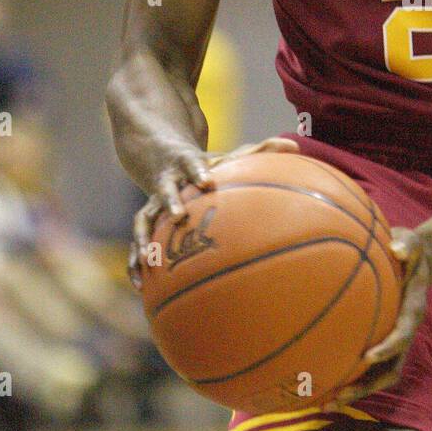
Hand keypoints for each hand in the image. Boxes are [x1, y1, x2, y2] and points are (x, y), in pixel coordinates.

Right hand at [128, 135, 297, 287]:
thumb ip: (261, 150)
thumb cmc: (204, 163)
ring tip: (146, 259)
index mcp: (187, 165)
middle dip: (170, 202)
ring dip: (143, 238)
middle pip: (164, 190)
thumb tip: (295, 144)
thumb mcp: (228, 153)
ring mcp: (153, 203)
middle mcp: (167, 183)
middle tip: (178, 216)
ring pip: (144, 219)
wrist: (161, 156)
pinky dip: (136, 263)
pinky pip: (140, 242)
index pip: (192, 165)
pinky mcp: (148, 221)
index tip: (207, 181)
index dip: (198, 171)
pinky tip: (139, 286)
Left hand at [325, 227, 431, 405]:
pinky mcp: (380, 343)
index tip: (368, 356)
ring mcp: (392, 343)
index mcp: (412, 312)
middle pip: (389, 370)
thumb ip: (408, 245)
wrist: (416, 262)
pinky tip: (320, 384)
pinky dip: (347, 379)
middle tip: (340, 394)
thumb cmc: (408, 251)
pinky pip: (365, 369)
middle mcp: (404, 334)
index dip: (388, 348)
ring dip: (355, 392)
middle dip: (366, 386)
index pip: (403, 335)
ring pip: (377, 377)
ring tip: (325, 403)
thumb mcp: (412, 242)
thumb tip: (397, 247)